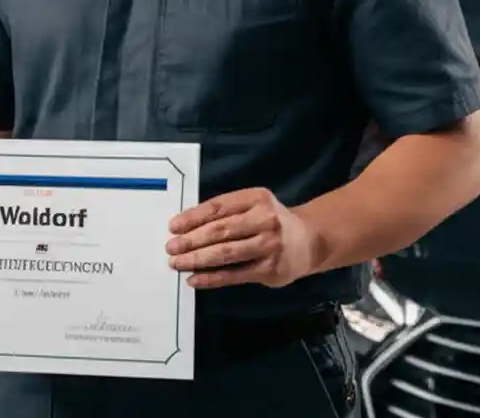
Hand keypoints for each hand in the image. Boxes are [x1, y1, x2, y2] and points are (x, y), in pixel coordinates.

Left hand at [165, 188, 317, 288]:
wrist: (309, 241)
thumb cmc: (271, 221)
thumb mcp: (254, 206)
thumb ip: (227, 212)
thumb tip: (185, 225)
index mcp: (256, 198)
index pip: (218, 206)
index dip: (193, 217)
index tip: (173, 226)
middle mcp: (265, 220)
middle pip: (220, 230)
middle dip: (191, 240)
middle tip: (170, 247)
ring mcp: (269, 245)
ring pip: (226, 253)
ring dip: (197, 259)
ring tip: (177, 263)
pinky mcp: (270, 269)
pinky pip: (234, 275)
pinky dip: (211, 278)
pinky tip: (194, 279)